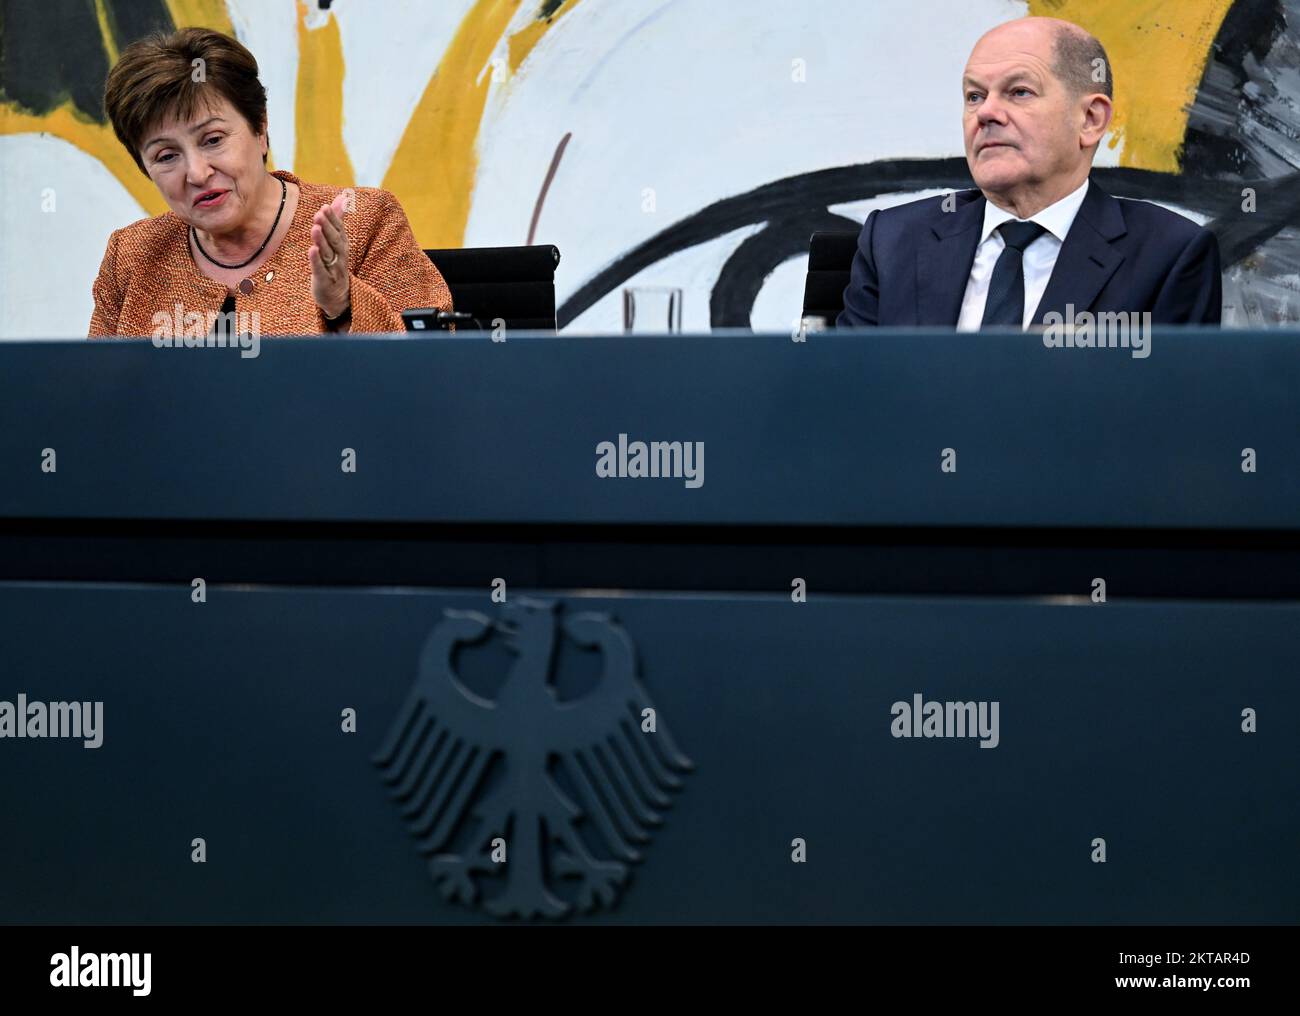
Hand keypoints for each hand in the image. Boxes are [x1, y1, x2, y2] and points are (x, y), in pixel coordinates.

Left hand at [310, 191, 350, 319]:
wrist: (338, 297)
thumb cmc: (334, 265)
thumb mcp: (337, 242)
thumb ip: (338, 219)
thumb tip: (343, 197)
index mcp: (342, 246)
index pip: (339, 230)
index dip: (333, 219)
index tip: (325, 207)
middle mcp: (340, 256)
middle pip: (334, 240)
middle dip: (328, 227)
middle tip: (320, 213)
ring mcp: (333, 269)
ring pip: (328, 253)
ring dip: (322, 241)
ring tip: (315, 228)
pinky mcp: (324, 281)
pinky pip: (320, 270)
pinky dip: (316, 261)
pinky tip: (312, 250)